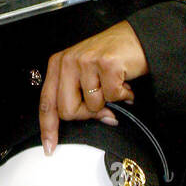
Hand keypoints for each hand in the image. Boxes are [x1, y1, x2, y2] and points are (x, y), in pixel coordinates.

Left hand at [39, 20, 147, 154]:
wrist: (137, 38)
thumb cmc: (111, 58)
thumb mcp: (84, 74)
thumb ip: (76, 96)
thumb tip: (83, 122)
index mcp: (58, 64)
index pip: (47, 101)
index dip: (48, 127)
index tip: (49, 147)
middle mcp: (68, 61)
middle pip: (67, 110)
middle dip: (87, 114)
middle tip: (102, 104)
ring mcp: (86, 61)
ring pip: (92, 106)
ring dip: (109, 101)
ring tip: (115, 85)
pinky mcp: (106, 63)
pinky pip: (113, 97)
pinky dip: (124, 95)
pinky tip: (125, 83)